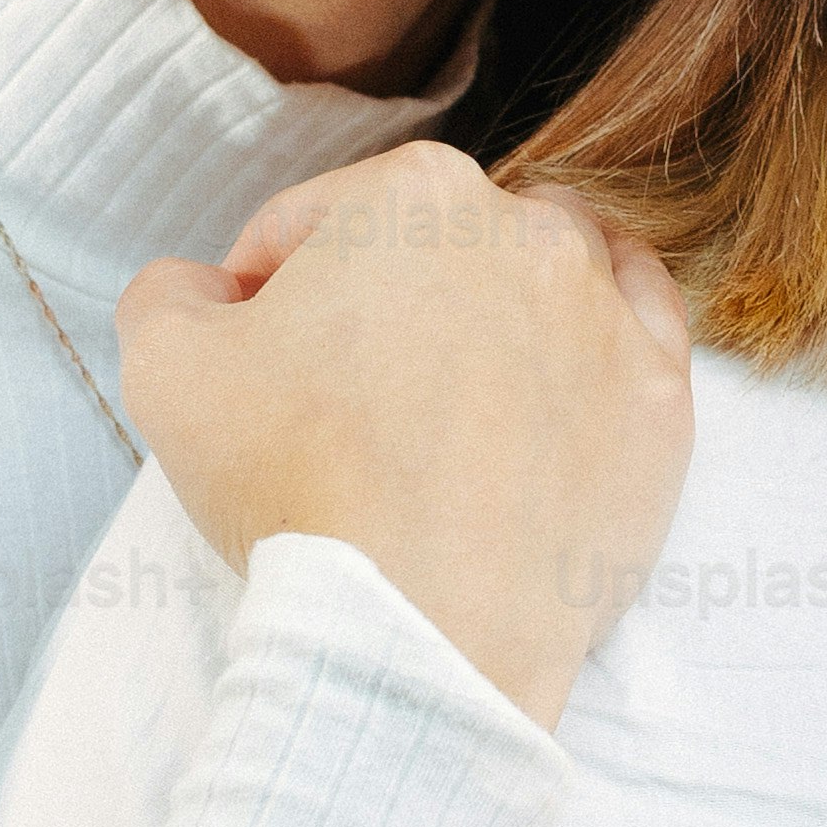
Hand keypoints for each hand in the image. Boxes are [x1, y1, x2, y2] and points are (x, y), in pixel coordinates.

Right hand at [118, 142, 696, 729]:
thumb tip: (207, 287)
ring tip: (444, 398)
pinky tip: (544, 394)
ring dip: (494, 311)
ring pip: (545, 277)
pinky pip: (633, 342)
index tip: (255, 357)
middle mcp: (532, 231)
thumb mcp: (165, 366)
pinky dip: (588, 354)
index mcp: (416, 195)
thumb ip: (170, 292)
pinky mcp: (661, 403)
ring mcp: (611, 317)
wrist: (419, 631)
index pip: (317, 224)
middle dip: (384, 300)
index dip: (266, 290)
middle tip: (343, 393)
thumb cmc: (298, 490)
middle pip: (434, 247)